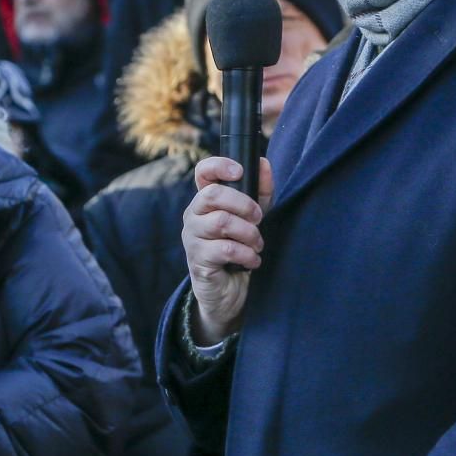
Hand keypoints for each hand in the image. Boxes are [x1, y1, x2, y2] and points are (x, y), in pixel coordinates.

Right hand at [182, 155, 274, 342]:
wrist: (230, 292)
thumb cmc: (240, 249)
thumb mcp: (253, 218)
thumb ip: (260, 192)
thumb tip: (263, 163)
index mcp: (206, 201)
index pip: (203, 172)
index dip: (219, 166)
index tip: (239, 172)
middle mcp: (193, 215)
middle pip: (213, 195)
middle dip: (244, 205)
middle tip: (259, 219)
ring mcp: (192, 238)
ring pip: (221, 222)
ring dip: (249, 233)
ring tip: (257, 244)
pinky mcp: (198, 260)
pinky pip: (225, 249)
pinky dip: (246, 254)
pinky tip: (252, 261)